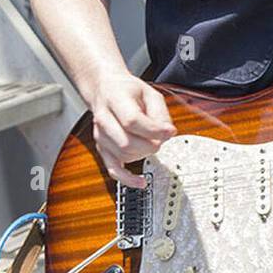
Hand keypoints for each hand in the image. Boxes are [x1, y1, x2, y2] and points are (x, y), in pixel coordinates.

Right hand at [85, 70, 176, 187]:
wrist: (105, 91)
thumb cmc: (128, 91)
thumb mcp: (149, 93)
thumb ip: (160, 113)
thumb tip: (167, 133)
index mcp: (115, 100)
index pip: (132, 120)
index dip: (154, 130)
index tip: (170, 131)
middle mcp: (103, 120)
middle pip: (127, 142)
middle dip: (150, 145)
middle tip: (161, 139)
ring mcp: (101, 136)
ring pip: (123, 155)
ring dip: (143, 154)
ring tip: (151, 143)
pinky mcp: (102, 149)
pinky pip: (113, 169)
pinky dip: (127, 179)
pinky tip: (141, 182)